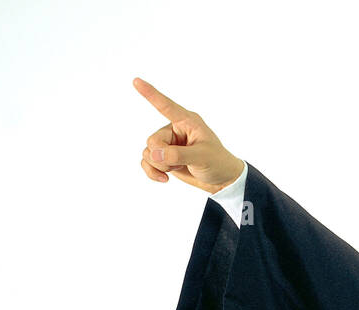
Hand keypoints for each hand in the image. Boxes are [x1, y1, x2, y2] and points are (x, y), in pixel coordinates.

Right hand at [133, 77, 244, 192]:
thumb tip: (153, 154)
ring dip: (160, 165)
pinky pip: (147, 162)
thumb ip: (177, 154)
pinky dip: (152, 172)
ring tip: (178, 167)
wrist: (221, 180)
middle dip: (162, 156)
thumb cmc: (217, 163)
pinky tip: (164, 179)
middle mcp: (175, 130)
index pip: (166, 106)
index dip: (150, 93)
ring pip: (148, 152)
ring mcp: (168, 144)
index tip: (136, 80)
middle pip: (153, 140)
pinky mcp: (164, 157)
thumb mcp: (201, 157)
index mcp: (187, 122)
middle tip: (179, 163)